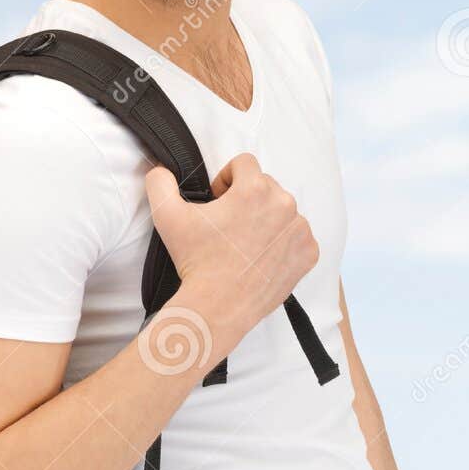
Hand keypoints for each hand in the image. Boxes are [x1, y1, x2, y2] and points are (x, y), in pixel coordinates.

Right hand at [146, 153, 318, 343]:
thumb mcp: (167, 216)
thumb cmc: (197, 262)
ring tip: (245, 243)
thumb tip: (159, 170)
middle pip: (266, 186)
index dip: (226, 179)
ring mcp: (300, 230)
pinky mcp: (308, 253)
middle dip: (247, 199)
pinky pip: (297, 236)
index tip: (218, 201)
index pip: (244, 163)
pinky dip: (283, 243)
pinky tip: (261, 256)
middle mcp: (284, 205)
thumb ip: (160, 182)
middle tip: (229, 225)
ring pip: (283, 210)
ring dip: (266, 219)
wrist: (218, 306)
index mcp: (255, 189)